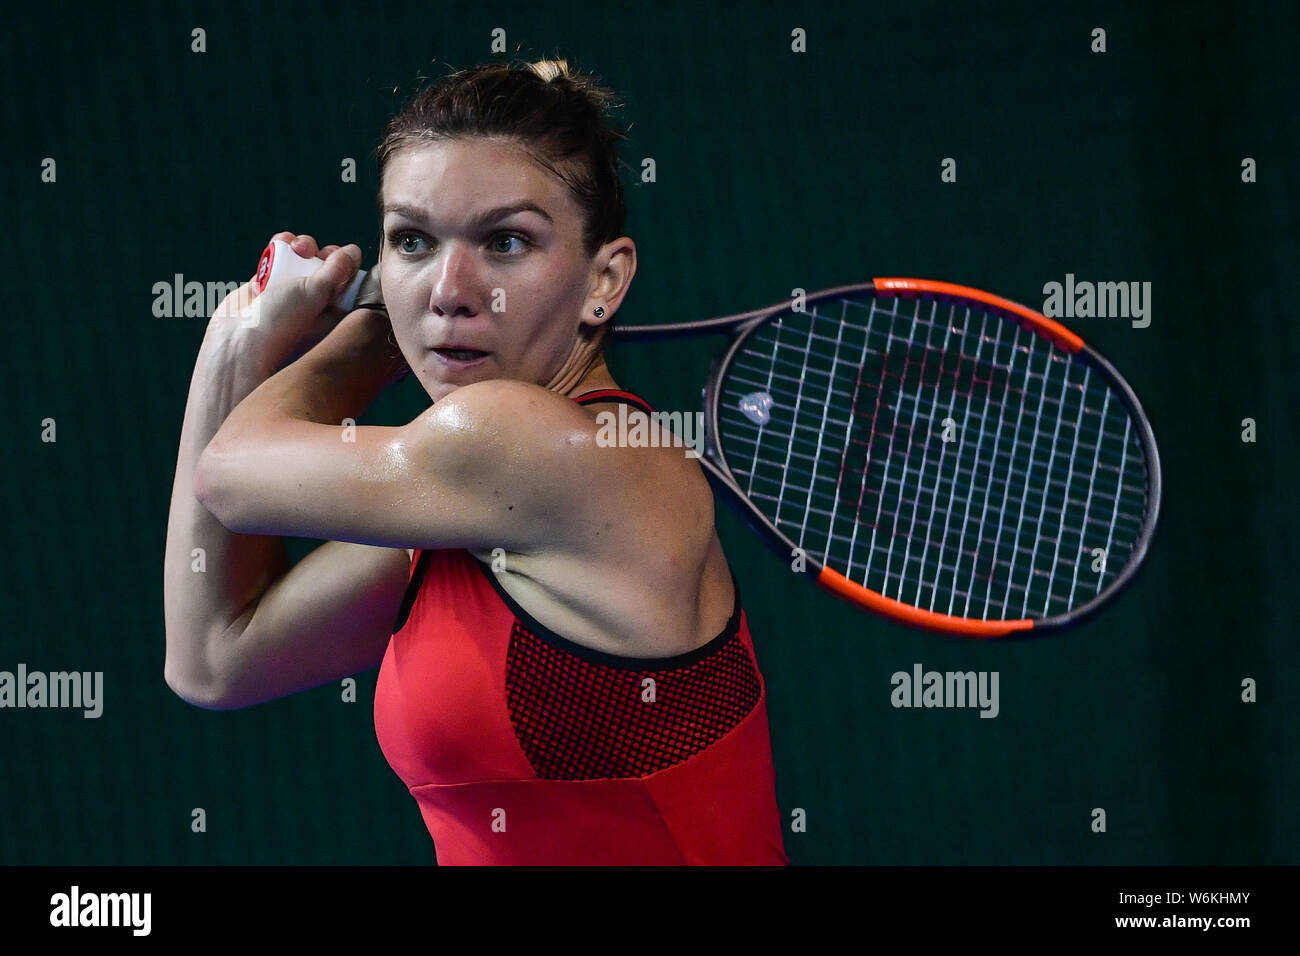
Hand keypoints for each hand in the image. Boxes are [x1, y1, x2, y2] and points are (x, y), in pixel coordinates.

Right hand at [210, 232, 363, 374]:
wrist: (239, 340)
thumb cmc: (283, 324)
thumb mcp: (316, 293)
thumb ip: (337, 270)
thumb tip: (353, 251)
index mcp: (334, 312)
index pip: (347, 280)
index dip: (343, 261)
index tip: (334, 254)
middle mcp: (313, 303)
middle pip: (323, 266)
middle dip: (317, 252)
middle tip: (309, 252)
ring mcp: (289, 294)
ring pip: (300, 259)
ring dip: (298, 246)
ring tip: (293, 247)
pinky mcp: (267, 286)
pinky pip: (277, 259)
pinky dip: (278, 248)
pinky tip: (278, 243)